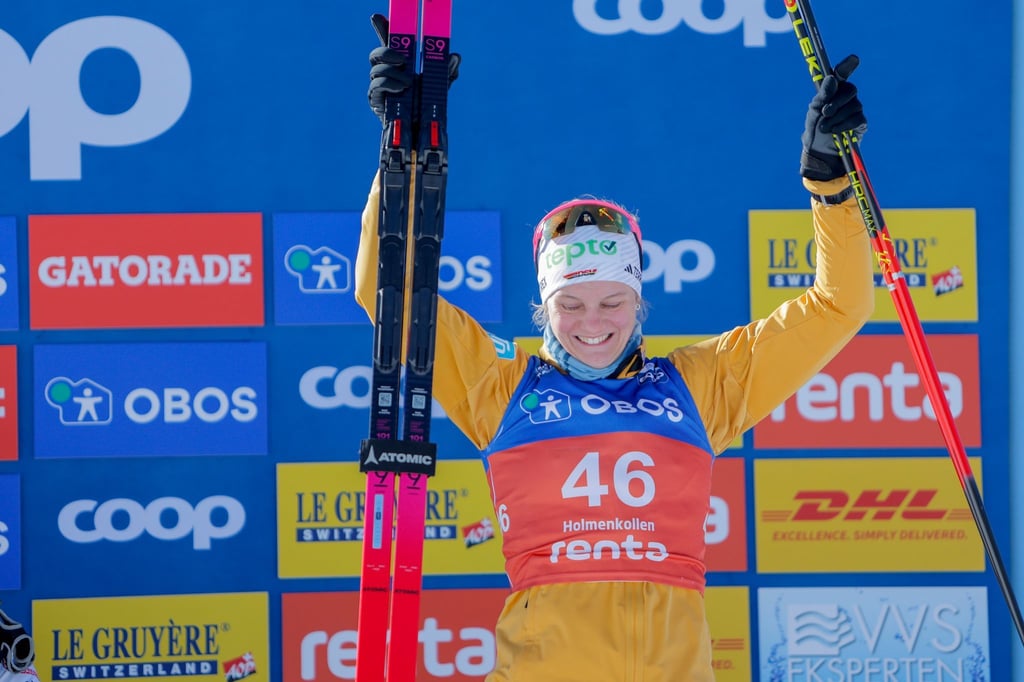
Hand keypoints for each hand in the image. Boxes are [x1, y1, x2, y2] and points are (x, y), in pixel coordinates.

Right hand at [367, 13, 461, 125]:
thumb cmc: (426, 104)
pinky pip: (376, 86)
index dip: (382, 28)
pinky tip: (401, 88)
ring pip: (376, 69)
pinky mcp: (376, 100)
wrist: (420, 129)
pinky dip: (388, 84)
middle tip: (403, 59)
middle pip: (376, 54)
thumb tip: (455, 56)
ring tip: (409, 82)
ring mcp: (378, 85)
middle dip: (387, 52)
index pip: (388, 42)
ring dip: (393, 72)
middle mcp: (384, 72)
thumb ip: (447, 71)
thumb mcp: (439, 86)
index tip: (379, 17)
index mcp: (398, 64)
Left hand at [800, 55, 867, 180]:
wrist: (819, 153)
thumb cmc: (815, 131)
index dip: (848, 66)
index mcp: (833, 91)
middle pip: (850, 90)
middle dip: (837, 101)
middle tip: (825, 112)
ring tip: (825, 128)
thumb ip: (823, 95)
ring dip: (836, 117)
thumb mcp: (814, 112)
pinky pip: (857, 119)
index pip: (842, 75)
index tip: (854, 59)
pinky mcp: (861, 123)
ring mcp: (856, 109)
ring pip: (853, 106)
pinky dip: (844, 125)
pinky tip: (835, 131)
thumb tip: (832, 79)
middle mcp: (847, 98)